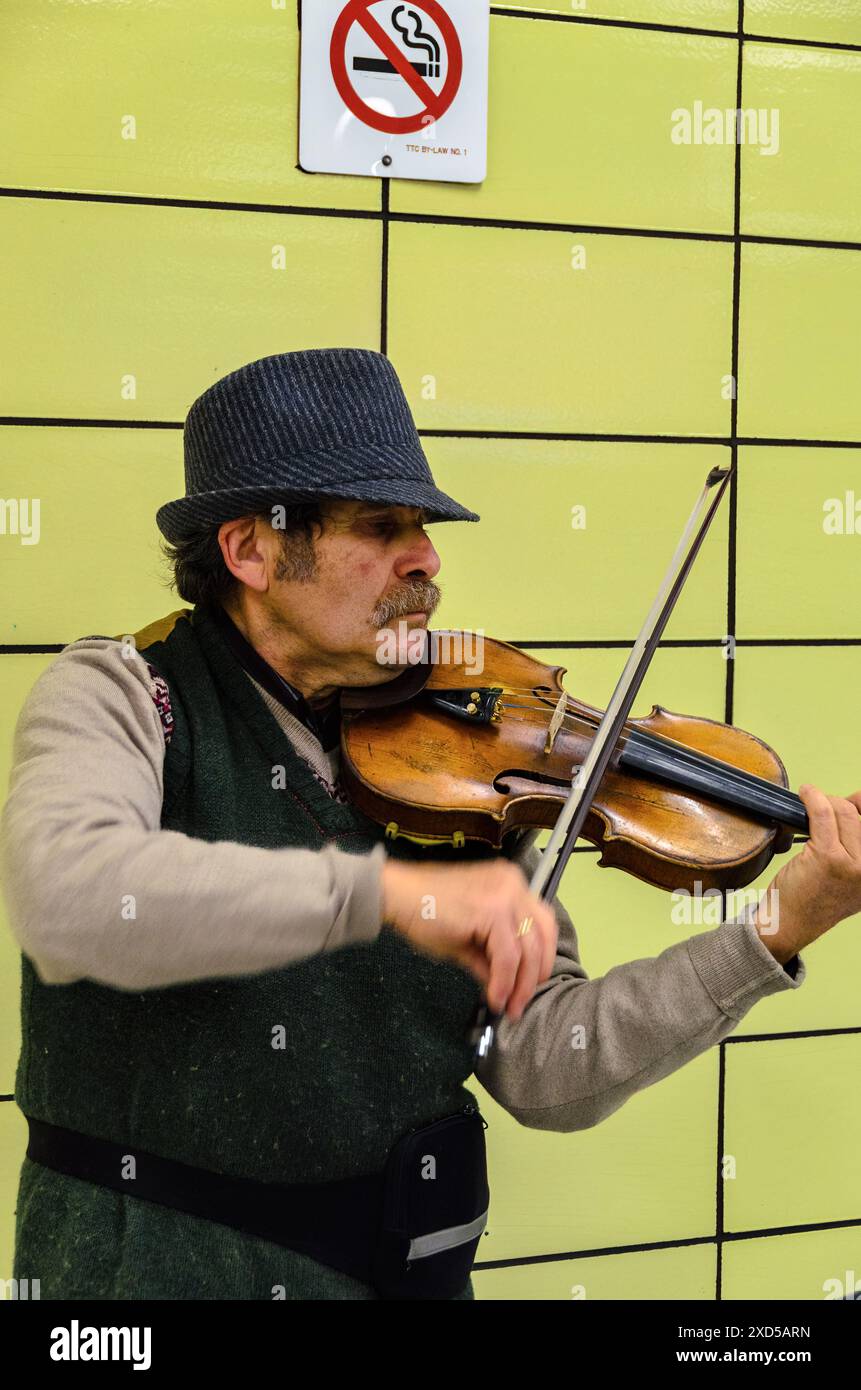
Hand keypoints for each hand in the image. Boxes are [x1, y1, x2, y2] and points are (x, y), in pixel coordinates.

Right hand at [381, 857, 557, 1020]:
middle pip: (543, 936)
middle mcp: (513, 884)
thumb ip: (490, 957)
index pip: (542, 923)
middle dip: (535, 976)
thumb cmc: (425, 911)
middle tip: (521, 1003)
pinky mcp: (492, 910)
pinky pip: (508, 955)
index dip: (541, 957)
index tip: (530, 985)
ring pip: (528, 949)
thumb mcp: (467, 938)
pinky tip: (495, 996)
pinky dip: (504, 981)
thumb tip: (505, 986)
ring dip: (520, 985)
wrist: (396, 895)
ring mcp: (505, 894)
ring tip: (508, 1007)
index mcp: (510, 884)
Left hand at [753, 785, 860, 962]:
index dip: (860, 806)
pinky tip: (806, 794)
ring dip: (825, 801)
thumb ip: (857, 846)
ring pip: (843, 812)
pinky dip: (814, 798)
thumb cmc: (815, 897)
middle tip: (823, 807)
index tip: (851, 803)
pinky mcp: (829, 858)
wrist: (791, 923)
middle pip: (859, 815)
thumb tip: (854, 804)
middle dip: (840, 804)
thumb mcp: (850, 876)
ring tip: (812, 802)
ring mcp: (854, 864)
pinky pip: (824, 814)